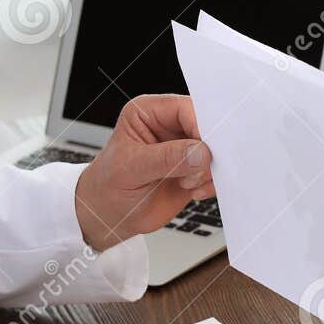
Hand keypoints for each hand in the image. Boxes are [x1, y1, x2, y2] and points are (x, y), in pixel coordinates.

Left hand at [74, 95, 214, 251]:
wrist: (110, 215)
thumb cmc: (108, 185)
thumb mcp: (131, 169)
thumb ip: (165, 158)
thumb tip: (199, 153)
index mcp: (148, 112)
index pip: (185, 108)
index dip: (200, 126)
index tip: (205, 149)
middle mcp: (169, 126)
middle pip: (206, 126)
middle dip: (209, 150)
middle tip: (198, 171)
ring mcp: (183, 148)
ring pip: (215, 150)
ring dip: (208, 170)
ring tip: (187, 183)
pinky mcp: (194, 169)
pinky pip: (216, 171)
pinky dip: (211, 183)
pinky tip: (193, 191)